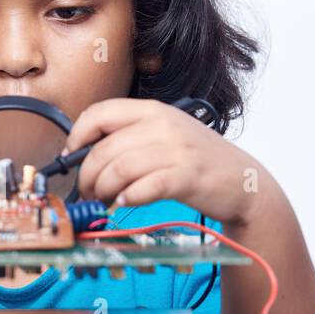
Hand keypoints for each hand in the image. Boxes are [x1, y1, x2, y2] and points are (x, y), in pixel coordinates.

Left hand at [63, 98, 265, 225]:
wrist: (243, 180)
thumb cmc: (197, 161)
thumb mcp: (163, 137)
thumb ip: (129, 139)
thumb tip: (82, 155)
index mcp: (152, 110)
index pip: (99, 113)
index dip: (77, 137)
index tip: (71, 157)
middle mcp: (163, 124)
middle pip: (103, 149)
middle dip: (87, 176)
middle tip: (88, 192)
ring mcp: (176, 149)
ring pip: (118, 169)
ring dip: (103, 191)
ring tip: (105, 201)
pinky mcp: (187, 176)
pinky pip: (144, 187)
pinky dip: (128, 198)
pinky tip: (125, 203)